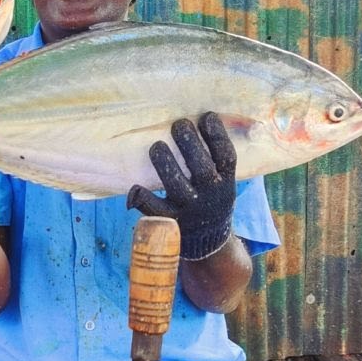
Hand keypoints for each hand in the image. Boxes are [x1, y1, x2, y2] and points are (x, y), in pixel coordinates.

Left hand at [127, 112, 236, 259]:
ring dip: (165, 163)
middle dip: (189, 143)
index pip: (226, 156)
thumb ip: (216, 159)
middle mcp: (211, 196)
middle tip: (178, 124)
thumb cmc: (212, 200)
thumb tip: (204, 119)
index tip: (206, 116)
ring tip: (156, 145)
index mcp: (227, 182)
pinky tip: (134, 187)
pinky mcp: (172, 221)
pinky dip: (143, 199)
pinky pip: (155, 210)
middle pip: (202, 167)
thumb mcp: (224, 183)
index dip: (218, 135)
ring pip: (177, 185)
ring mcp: (191, 209)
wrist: (209, 244)